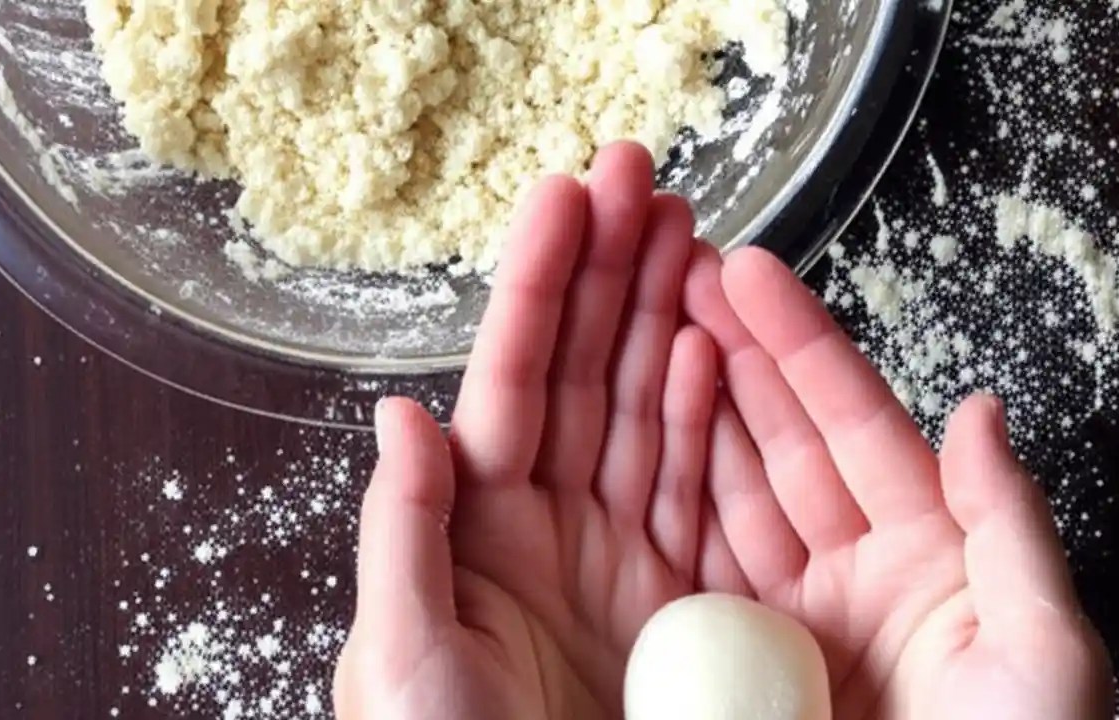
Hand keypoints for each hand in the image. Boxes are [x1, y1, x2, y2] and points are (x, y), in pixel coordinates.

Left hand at [334, 143, 748, 718]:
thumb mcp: (399, 655)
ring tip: (690, 236)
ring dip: (668, 314)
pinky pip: (699, 481)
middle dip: (615, 267)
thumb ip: (402, 532)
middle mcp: (549, 521)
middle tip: (643, 176)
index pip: (515, 376)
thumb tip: (399, 414)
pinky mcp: (680, 591)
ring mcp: (620, 550)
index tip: (567, 195)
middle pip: (588, 366)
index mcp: (476, 521)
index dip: (541, 282)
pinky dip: (712, 407)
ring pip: (649, 404)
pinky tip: (719, 346)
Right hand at [681, 245, 1114, 719]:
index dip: (801, 344)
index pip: (855, 424)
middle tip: (676, 275)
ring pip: (727, 486)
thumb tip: (982, 411)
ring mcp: (786, 617)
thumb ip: (1012, 526)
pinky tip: (639, 439)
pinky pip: (694, 563)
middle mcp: (851, 573)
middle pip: (780, 437)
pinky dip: (665, 498)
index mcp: (930, 553)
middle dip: (731, 350)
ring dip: (688, 406)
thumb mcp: (1042, 650)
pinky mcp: (734, 664)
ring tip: (647, 331)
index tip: (750, 273)